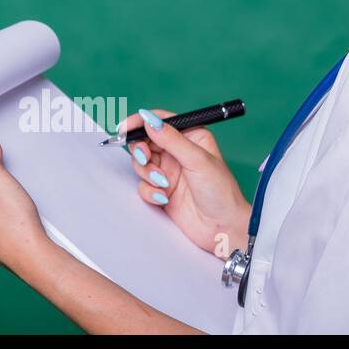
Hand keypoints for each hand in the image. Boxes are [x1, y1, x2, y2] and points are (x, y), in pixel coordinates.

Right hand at [119, 109, 250, 255]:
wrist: (221, 227)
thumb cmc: (221, 192)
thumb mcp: (197, 160)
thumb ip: (172, 140)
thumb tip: (150, 120)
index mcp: (191, 137)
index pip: (161, 121)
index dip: (141, 122)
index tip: (126, 127)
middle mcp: (178, 152)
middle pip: (145, 141)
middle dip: (141, 150)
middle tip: (145, 158)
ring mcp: (168, 171)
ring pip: (141, 163)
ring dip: (147, 173)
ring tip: (163, 183)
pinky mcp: (162, 190)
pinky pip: (143, 185)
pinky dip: (150, 191)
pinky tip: (164, 198)